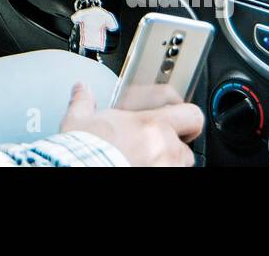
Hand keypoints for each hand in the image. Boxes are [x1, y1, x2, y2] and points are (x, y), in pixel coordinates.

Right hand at [59, 82, 203, 166]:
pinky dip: (158, 170)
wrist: (80, 168)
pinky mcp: (159, 179)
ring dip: (168, 160)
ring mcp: (164, 167)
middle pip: (187, 143)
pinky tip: (139, 167)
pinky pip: (168, 174)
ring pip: (180, 163)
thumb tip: (81, 90)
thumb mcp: (79, 121)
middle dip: (178, 142)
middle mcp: (163, 146)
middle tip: (160, 143)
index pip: (190, 113)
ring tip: (145, 159)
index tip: (175, 116)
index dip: (186, 115)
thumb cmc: (85, 151)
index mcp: (148, 124)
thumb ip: (83, 102)